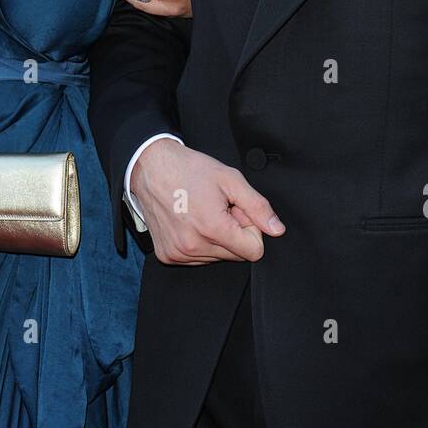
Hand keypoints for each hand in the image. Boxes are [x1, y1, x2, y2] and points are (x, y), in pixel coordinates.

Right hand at [130, 138, 284, 263]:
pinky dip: (199, 243)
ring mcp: (178, 254)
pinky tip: (190, 222)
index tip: (238, 212)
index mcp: (212, 228)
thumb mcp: (230, 179)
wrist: (151, 168)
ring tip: (203, 213)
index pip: (254, 251)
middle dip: (234, 233)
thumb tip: (276, 229)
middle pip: (236, 256)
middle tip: (219, 209)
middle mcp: (193, 247)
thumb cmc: (189, 170)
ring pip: (217, 258)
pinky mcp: (167, 256)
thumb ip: (258, 206)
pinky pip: (198, 259)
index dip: (252, 229)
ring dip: (216, 239)